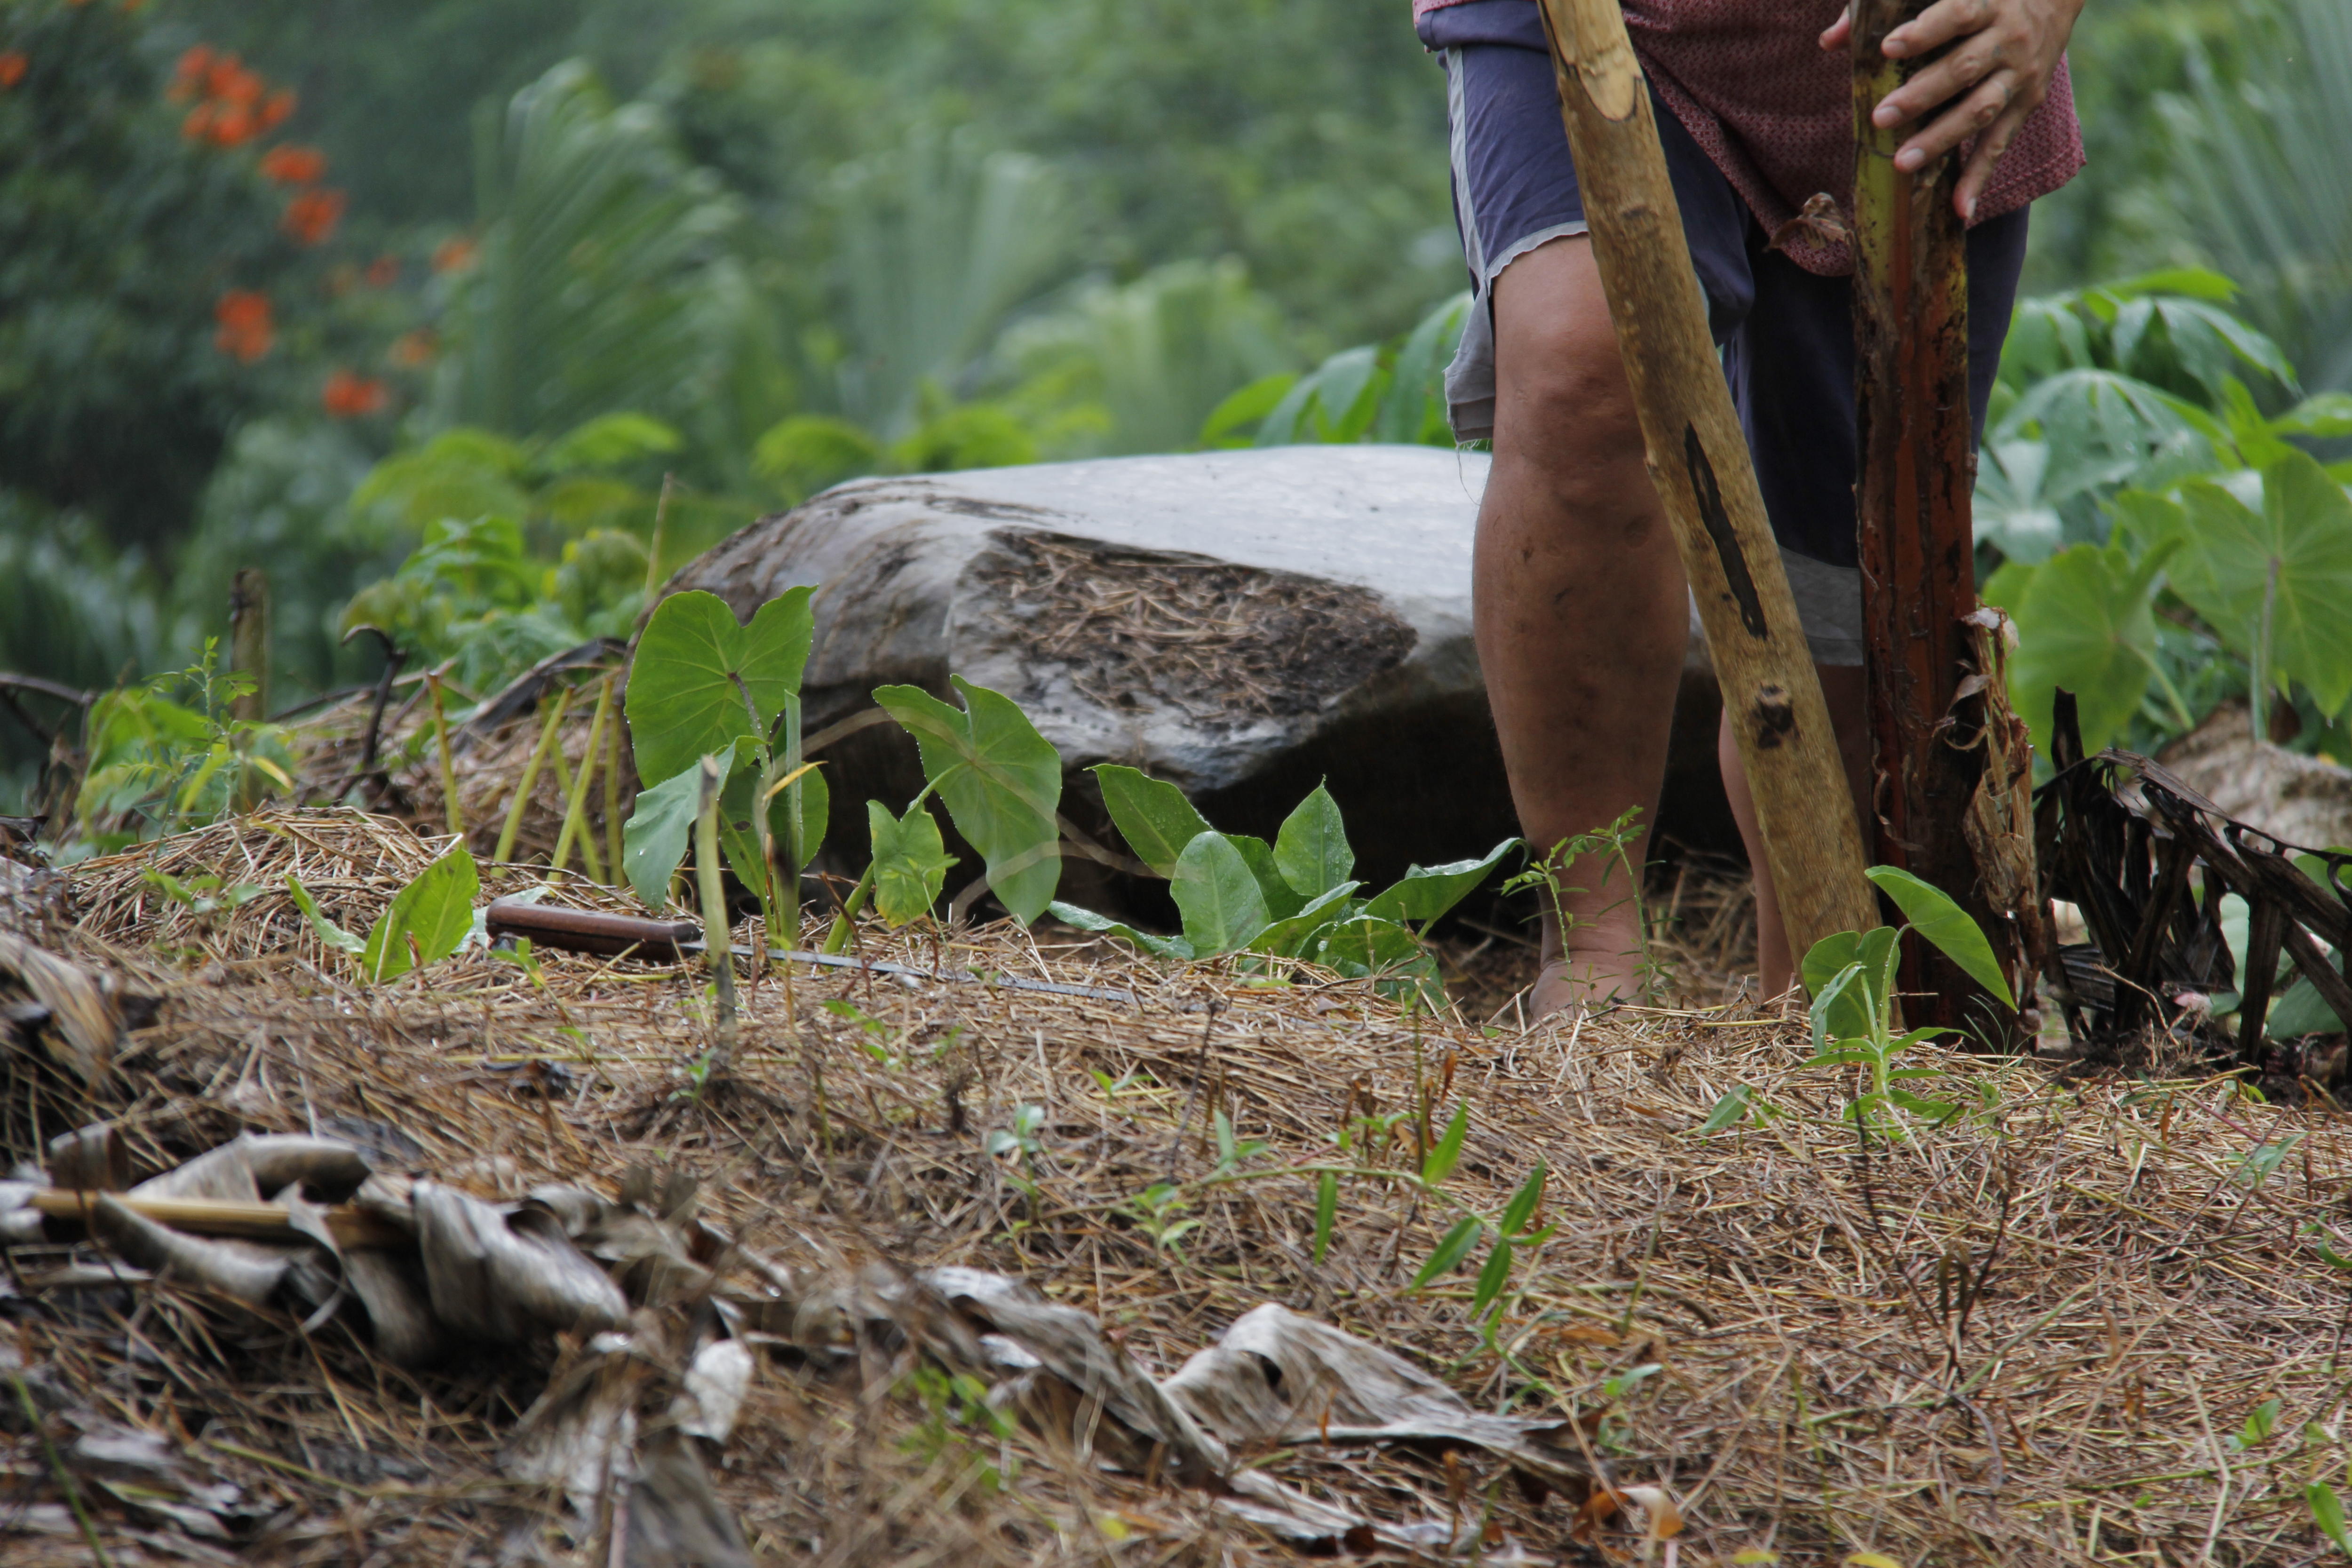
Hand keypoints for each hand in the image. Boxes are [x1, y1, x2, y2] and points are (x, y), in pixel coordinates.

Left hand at [1819, 0, 2085, 220]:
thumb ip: (1890, 4)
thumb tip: (1829, 40)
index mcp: (1987, 3)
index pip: (1956, 14)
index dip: (1924, 31)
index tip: (1888, 47)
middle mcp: (2008, 39)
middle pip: (1963, 69)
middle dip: (1920, 96)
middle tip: (1880, 118)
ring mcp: (2019, 75)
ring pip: (1979, 109)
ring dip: (1941, 139)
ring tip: (1902, 164)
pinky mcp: (2026, 104)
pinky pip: (1999, 144)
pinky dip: (1979, 177)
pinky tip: (1960, 209)